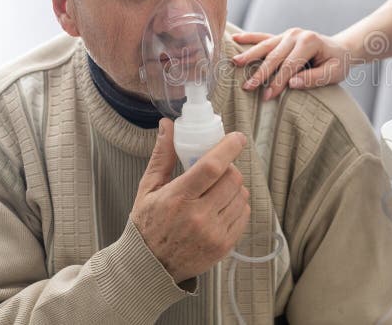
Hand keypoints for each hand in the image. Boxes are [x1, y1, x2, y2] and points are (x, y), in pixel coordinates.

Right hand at [130, 118, 250, 282]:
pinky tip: (221, 207)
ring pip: (241, 195)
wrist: (149, 267)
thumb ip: (162, 156)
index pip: (212, 167)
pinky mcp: (224, 246)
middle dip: (229, 168)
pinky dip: (237, 205)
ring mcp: (213, 233)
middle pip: (232, 179)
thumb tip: (168, 124)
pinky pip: (244, 214)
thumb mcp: (148, 188)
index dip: (228, 148)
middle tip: (218, 170)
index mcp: (177, 198)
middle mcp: (198, 217)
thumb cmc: (147, 224)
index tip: (237, 138)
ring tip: (217, 190)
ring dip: (234, 187)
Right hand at [232, 28, 351, 99]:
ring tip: (234, 63)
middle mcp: (296, 34)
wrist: (341, 49)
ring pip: (266, 46)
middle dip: (260, 73)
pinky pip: (264, 36)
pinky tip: (236, 38)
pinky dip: (250, 37)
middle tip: (247, 87)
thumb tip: (292, 83)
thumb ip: (314, 78)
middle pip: (274, 56)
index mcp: (309, 42)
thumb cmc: (338, 63)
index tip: (268, 96)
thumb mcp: (334, 73)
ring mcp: (288, 34)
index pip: (289, 65)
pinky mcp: (282, 36)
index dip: (278, 82)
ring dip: (250, 55)